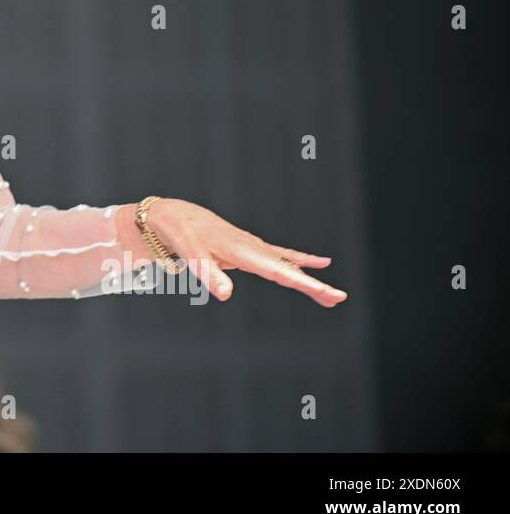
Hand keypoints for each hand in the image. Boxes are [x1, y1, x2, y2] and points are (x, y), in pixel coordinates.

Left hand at [144, 198, 347, 306]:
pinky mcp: (249, 247)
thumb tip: (227, 296)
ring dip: (310, 279)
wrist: (174, 215)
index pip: (279, 271)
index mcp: (242, 251)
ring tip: (332, 297)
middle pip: (288, 269)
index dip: (304, 283)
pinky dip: (299, 260)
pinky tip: (317, 262)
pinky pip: (279, 256)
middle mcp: (252, 248)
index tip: (327, 293)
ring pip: (287, 264)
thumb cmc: (182, 234)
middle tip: (339, 299)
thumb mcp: (191, 255)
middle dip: (313, 285)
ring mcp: (253, 246)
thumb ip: (209, 274)